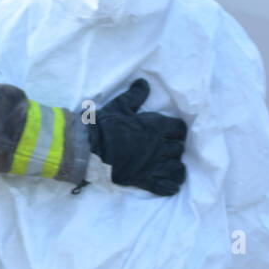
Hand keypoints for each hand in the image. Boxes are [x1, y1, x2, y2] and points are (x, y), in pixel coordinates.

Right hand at [91, 79, 186, 196]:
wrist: (89, 149)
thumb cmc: (104, 126)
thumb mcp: (120, 105)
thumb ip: (135, 95)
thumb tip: (144, 82)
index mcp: (155, 127)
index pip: (179, 129)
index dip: (177, 130)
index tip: (171, 132)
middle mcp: (158, 147)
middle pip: (179, 149)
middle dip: (174, 148)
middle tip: (166, 148)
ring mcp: (152, 165)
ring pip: (176, 168)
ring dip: (175, 167)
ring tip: (171, 166)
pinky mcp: (143, 180)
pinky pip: (165, 186)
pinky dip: (170, 186)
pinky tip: (172, 185)